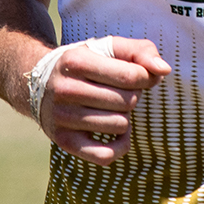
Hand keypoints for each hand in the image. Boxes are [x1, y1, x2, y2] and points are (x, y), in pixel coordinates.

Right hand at [41, 37, 169, 165]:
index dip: (144, 78)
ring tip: (113, 109)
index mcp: (76, 61)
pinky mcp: (64, 141)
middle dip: (132, 97)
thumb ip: (140, 51)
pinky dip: (120, 146)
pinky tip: (116, 133)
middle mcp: (65, 89)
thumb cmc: (86, 63)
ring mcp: (62, 117)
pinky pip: (105, 155)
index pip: (131, 76)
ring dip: (125, 119)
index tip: (137, 77)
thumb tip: (164, 70)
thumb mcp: (108, 48)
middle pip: (127, 102)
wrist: (39, 84)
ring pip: (120, 126)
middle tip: (119, 92)